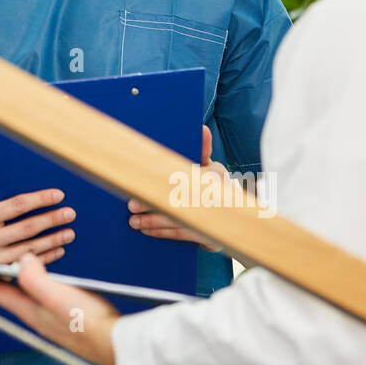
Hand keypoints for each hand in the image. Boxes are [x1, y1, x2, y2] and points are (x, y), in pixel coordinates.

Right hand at [0, 189, 75, 288]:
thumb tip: (31, 205)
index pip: (17, 205)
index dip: (40, 199)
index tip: (58, 195)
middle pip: (27, 228)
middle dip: (52, 219)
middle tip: (69, 213)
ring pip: (30, 249)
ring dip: (53, 240)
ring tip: (68, 232)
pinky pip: (26, 266)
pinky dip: (44, 258)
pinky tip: (57, 250)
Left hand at [0, 253, 118, 364]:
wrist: (115, 340)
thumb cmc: (87, 323)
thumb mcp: (57, 297)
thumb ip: (35, 279)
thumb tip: (24, 259)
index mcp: (30, 311)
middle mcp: (38, 315)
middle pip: (10, 293)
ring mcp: (51, 316)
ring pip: (28, 293)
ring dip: (19, 278)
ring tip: (13, 265)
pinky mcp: (66, 314)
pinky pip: (45, 294)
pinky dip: (40, 281)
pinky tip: (48, 276)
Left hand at [128, 124, 224, 251]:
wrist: (234, 215)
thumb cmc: (213, 185)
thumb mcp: (209, 165)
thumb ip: (202, 149)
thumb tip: (202, 128)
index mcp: (215, 175)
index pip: (188, 174)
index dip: (165, 179)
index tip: (144, 178)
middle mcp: (215, 196)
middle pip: (178, 200)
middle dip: (152, 203)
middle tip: (131, 204)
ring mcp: (212, 218)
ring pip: (177, 219)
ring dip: (153, 221)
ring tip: (133, 221)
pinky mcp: (208, 235)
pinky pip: (181, 234)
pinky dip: (161, 232)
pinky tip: (146, 229)